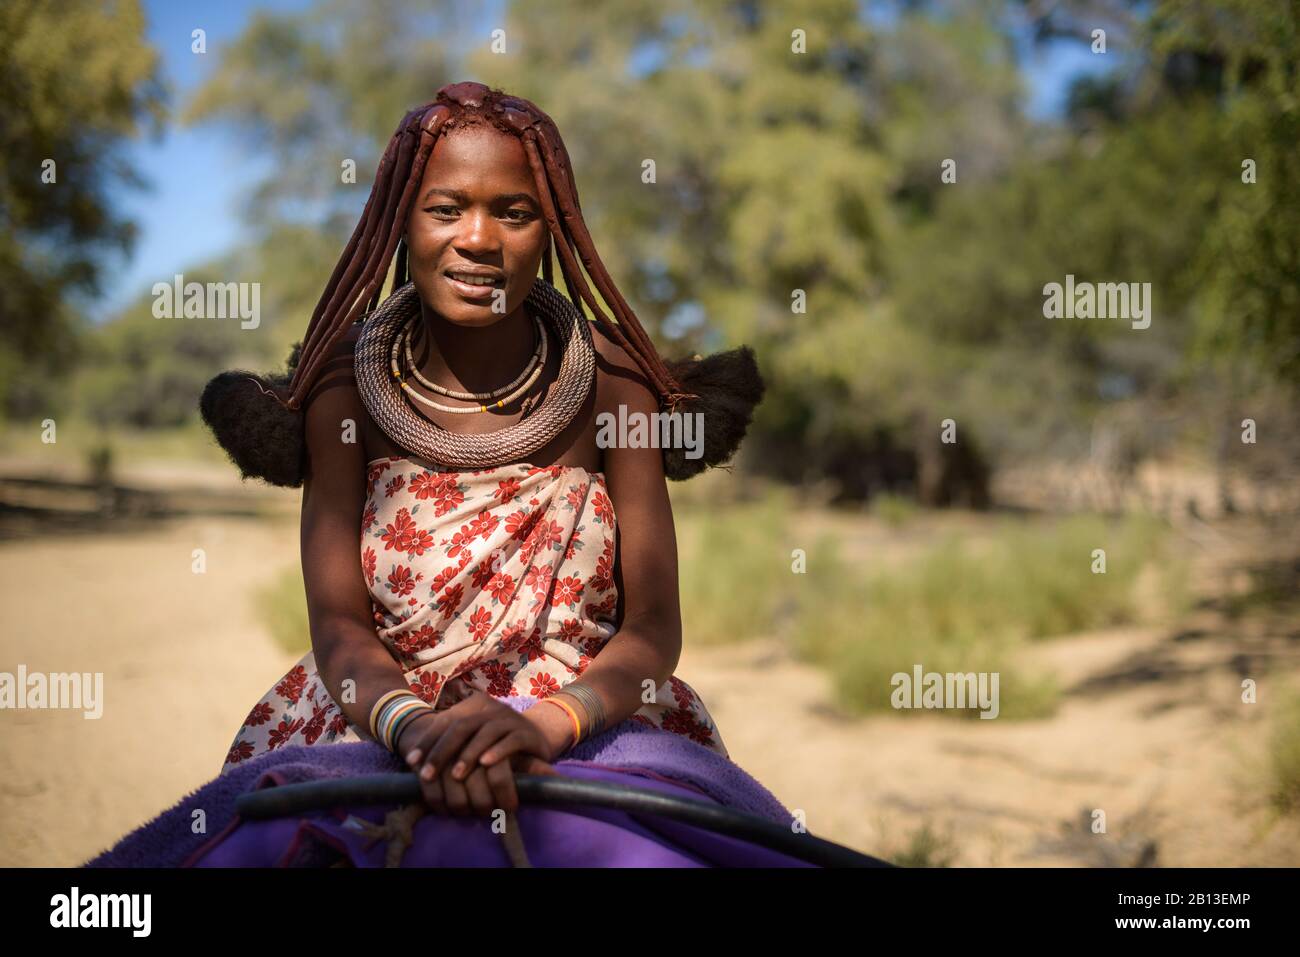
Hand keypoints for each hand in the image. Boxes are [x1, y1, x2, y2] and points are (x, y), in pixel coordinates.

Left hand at [395, 692, 556, 816]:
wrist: (537, 737)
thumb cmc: (495, 743)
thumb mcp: (470, 740)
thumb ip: (448, 744)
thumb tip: (413, 761)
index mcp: (474, 705)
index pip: (445, 721)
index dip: (427, 741)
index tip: (411, 762)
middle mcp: (492, 708)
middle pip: (462, 726)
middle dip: (442, 751)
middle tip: (427, 775)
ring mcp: (511, 719)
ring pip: (486, 732)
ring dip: (469, 754)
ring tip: (455, 775)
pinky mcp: (528, 733)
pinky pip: (512, 740)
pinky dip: (498, 751)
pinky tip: (486, 765)